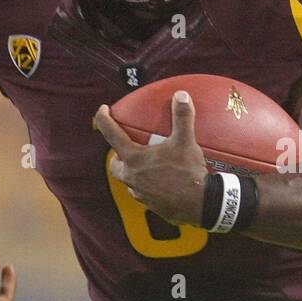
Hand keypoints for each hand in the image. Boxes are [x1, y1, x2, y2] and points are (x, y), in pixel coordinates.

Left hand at [94, 90, 208, 226]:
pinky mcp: (152, 205)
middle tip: (126, 150)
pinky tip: (161, 183)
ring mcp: (141, 194)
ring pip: (130, 182)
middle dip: (118, 157)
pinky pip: (144, 194)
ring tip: (145, 167)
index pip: (111, 135)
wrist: (200, 205)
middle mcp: (132, 177)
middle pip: (115, 166)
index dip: (103, 120)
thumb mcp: (186, 142)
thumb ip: (182, 117)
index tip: (102, 111)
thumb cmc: (188, 172)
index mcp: (135, 159)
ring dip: (133, 173)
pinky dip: (148, 186)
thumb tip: (181, 95)